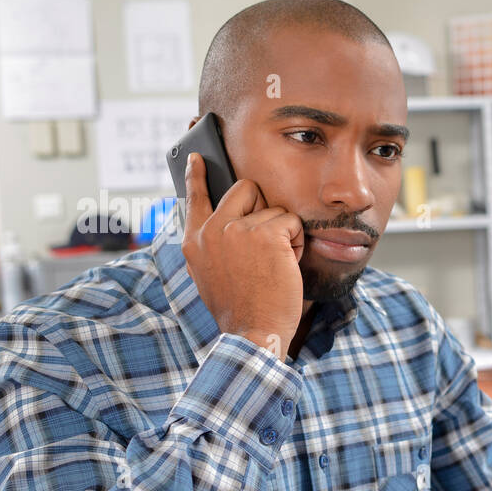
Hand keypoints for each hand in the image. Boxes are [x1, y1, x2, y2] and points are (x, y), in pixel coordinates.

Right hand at [181, 152, 304, 361]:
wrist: (254, 332)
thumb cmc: (241, 309)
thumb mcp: (212, 276)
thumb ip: (215, 246)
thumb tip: (229, 225)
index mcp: (194, 242)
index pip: (194, 198)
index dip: (196, 175)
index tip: (197, 157)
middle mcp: (212, 231)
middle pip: (246, 189)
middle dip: (264, 207)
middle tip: (269, 239)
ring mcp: (237, 230)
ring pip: (274, 211)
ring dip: (283, 236)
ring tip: (274, 266)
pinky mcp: (266, 234)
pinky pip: (291, 223)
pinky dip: (297, 243)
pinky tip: (286, 266)